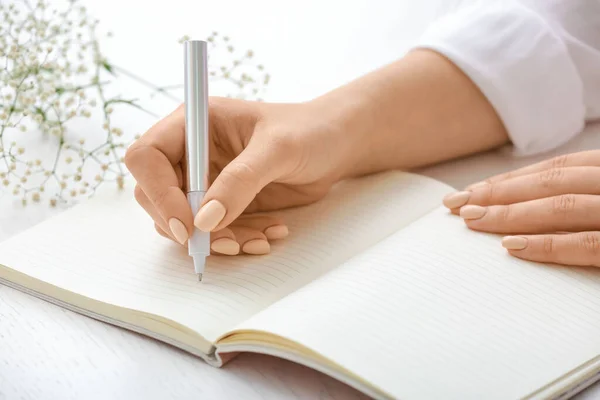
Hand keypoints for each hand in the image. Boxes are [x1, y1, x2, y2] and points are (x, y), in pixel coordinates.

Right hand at [125, 97, 353, 254]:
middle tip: (224, 242)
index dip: (158, 193)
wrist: (334, 146)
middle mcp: (191, 153)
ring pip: (184, 221)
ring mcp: (205, 180)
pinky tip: (268, 234)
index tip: (188, 225)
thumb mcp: (278, 149)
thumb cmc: (308, 131)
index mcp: (193, 124)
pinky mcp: (223, 203)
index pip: (147, 157)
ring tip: (258, 239)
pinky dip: (236, 240)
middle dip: (186, 225)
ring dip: (216, 239)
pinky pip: (213, 232)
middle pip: (155, 196)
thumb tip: (204, 220)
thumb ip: (241, 181)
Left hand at [442, 150, 599, 267]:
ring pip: (562, 207)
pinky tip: (511, 247)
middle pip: (551, 184)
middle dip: (498, 193)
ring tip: (472, 221)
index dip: (509, 180)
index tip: (470, 192)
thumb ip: (577, 201)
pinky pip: (586, 244)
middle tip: (456, 205)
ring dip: (511, 214)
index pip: (556, 170)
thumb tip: (521, 210)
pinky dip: (547, 244)